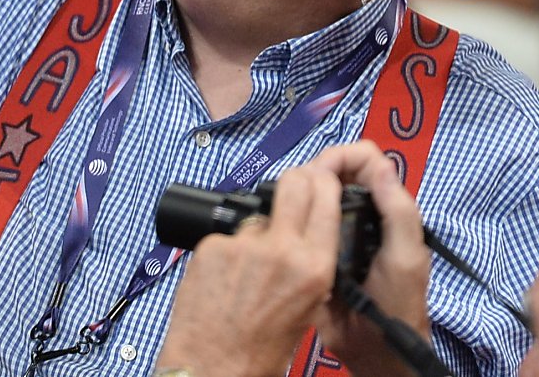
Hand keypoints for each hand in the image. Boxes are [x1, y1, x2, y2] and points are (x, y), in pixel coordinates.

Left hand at [156, 166, 342, 376]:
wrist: (212, 367)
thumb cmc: (258, 352)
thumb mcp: (307, 311)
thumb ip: (310, 271)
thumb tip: (307, 244)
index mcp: (314, 268)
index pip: (327, 199)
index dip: (324, 183)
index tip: (321, 179)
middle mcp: (282, 250)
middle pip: (294, 182)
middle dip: (295, 181)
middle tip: (290, 192)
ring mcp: (243, 245)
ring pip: (256, 216)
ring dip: (256, 231)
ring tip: (246, 268)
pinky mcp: (211, 246)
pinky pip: (226, 237)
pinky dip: (226, 252)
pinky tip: (224, 279)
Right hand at [307, 142, 432, 373]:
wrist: (375, 350)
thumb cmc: (398, 301)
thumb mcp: (405, 257)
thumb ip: (398, 212)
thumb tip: (379, 162)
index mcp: (387, 209)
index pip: (366, 160)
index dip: (343, 157)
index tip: (319, 173)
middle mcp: (362, 212)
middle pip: (337, 169)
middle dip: (318, 170)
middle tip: (298, 190)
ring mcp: (338, 230)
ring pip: (317, 191)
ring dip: (302, 190)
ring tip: (286, 204)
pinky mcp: (317, 249)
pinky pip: (302, 220)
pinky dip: (293, 213)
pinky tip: (282, 220)